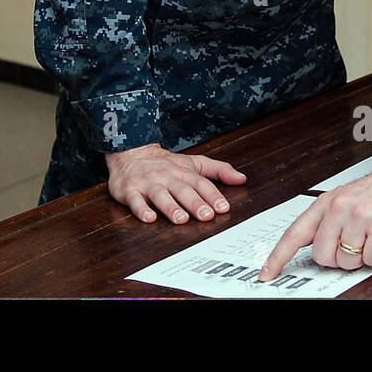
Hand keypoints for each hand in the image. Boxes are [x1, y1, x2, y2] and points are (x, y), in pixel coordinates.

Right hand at [106, 143, 246, 223]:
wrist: (130, 153)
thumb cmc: (164, 163)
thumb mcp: (193, 163)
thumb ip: (218, 170)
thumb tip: (242, 178)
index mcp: (183, 172)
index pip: (200, 183)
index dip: (212, 195)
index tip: (223, 208)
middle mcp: (167, 177)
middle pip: (182, 189)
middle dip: (195, 202)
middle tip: (206, 216)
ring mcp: (148, 183)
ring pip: (160, 195)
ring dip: (171, 207)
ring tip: (181, 218)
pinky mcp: (130, 190)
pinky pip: (135, 201)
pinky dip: (141, 210)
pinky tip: (149, 218)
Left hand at [258, 147, 371, 279]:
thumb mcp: (344, 199)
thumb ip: (326, 222)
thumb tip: (310, 250)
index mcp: (325, 203)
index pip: (295, 234)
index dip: (278, 257)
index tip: (266, 274)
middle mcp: (339, 208)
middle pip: (322, 256)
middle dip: (337, 257)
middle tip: (353, 242)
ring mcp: (360, 216)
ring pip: (347, 261)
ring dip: (360, 256)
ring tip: (369, 236)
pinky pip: (371, 259)